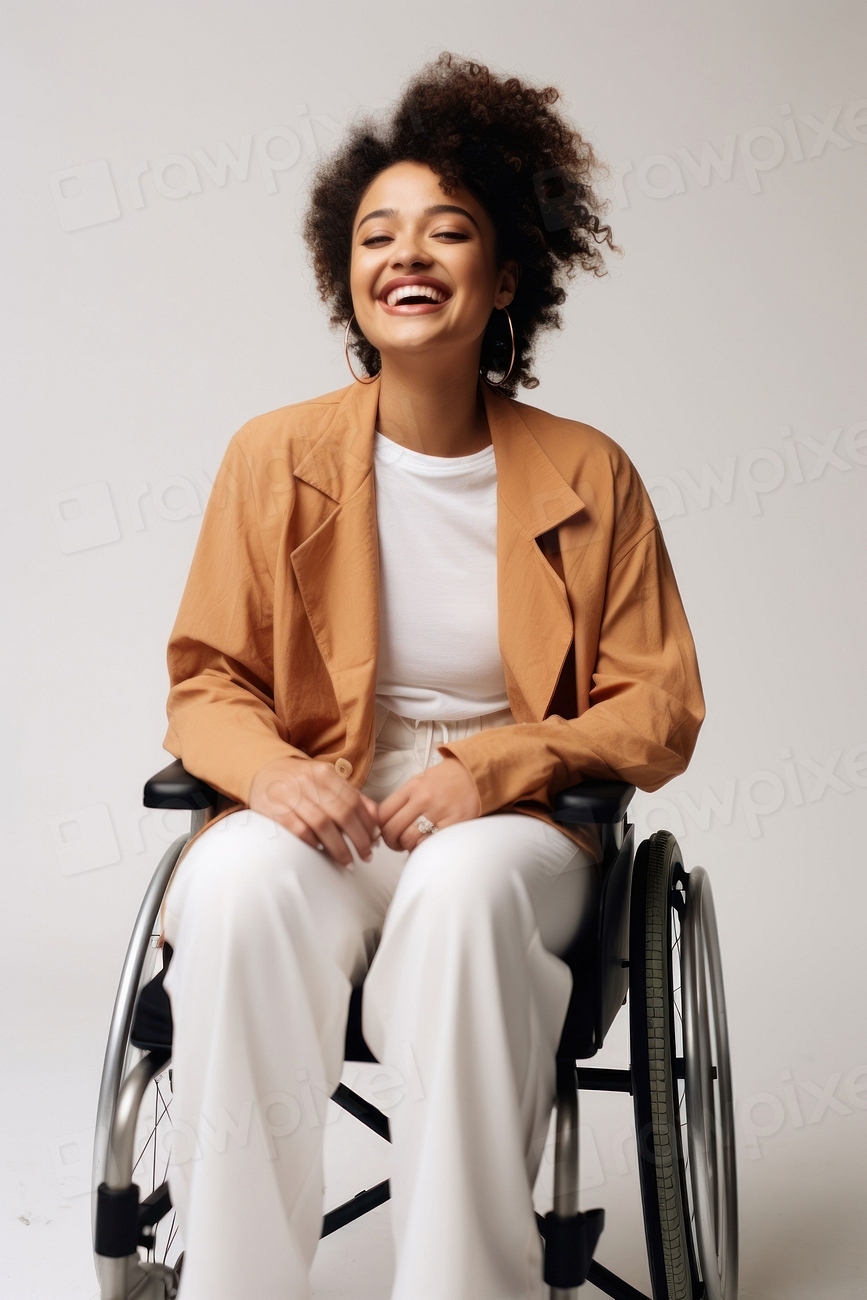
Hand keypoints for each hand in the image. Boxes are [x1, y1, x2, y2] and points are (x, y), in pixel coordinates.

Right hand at [249, 755, 380, 868]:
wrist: (262, 771)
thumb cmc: (300, 781)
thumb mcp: (325, 780)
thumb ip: (351, 796)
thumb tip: (376, 818)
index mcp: (325, 773)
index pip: (354, 800)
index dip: (367, 824)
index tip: (374, 840)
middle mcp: (309, 782)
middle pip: (342, 813)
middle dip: (359, 839)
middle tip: (366, 855)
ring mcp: (291, 795)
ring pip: (322, 824)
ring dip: (338, 847)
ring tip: (347, 861)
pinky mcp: (274, 810)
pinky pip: (298, 830)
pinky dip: (312, 842)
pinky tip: (320, 850)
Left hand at [376, 755, 481, 851]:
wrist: (478, 774)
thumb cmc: (449, 779)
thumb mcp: (422, 779)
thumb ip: (404, 798)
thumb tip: (386, 820)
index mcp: (412, 787)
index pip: (383, 813)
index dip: (379, 828)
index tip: (384, 833)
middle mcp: (422, 798)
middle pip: (392, 829)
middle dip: (391, 842)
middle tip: (397, 844)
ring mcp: (439, 811)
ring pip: (408, 839)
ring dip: (407, 847)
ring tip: (413, 844)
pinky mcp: (454, 822)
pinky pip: (430, 843)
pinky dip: (424, 847)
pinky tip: (427, 843)